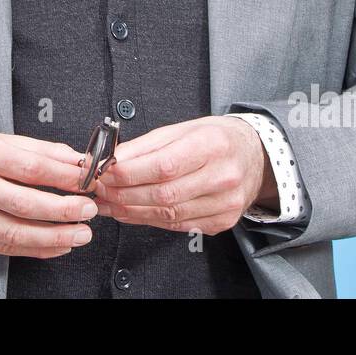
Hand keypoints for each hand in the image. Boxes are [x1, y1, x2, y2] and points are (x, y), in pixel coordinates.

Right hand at [0, 131, 98, 257]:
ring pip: (17, 233)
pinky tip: (59, 244)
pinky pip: (8, 248)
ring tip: (82, 233)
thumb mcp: (2, 140)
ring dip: (55, 236)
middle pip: (25, 204)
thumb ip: (42, 151)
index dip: (66, 178)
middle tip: (90, 210)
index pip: (32, 168)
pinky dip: (38, 249)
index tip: (89, 181)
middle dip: (64, 210)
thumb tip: (78, 162)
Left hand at [91, 116, 275, 235]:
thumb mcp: (182, 129)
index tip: (104, 172)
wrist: (254, 156)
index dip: (129, 173)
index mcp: (212, 144)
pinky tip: (132, 213)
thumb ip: (146, 145)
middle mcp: (223, 176)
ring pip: (169, 215)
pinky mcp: (222, 222)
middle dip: (124, 194)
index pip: (164, 165)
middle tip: (101, 190)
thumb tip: (112, 160)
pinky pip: (178, 226)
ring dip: (132, 211)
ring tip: (110, 203)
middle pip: (164, 194)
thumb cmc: (215, 139)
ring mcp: (226, 203)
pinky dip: (150, 220)